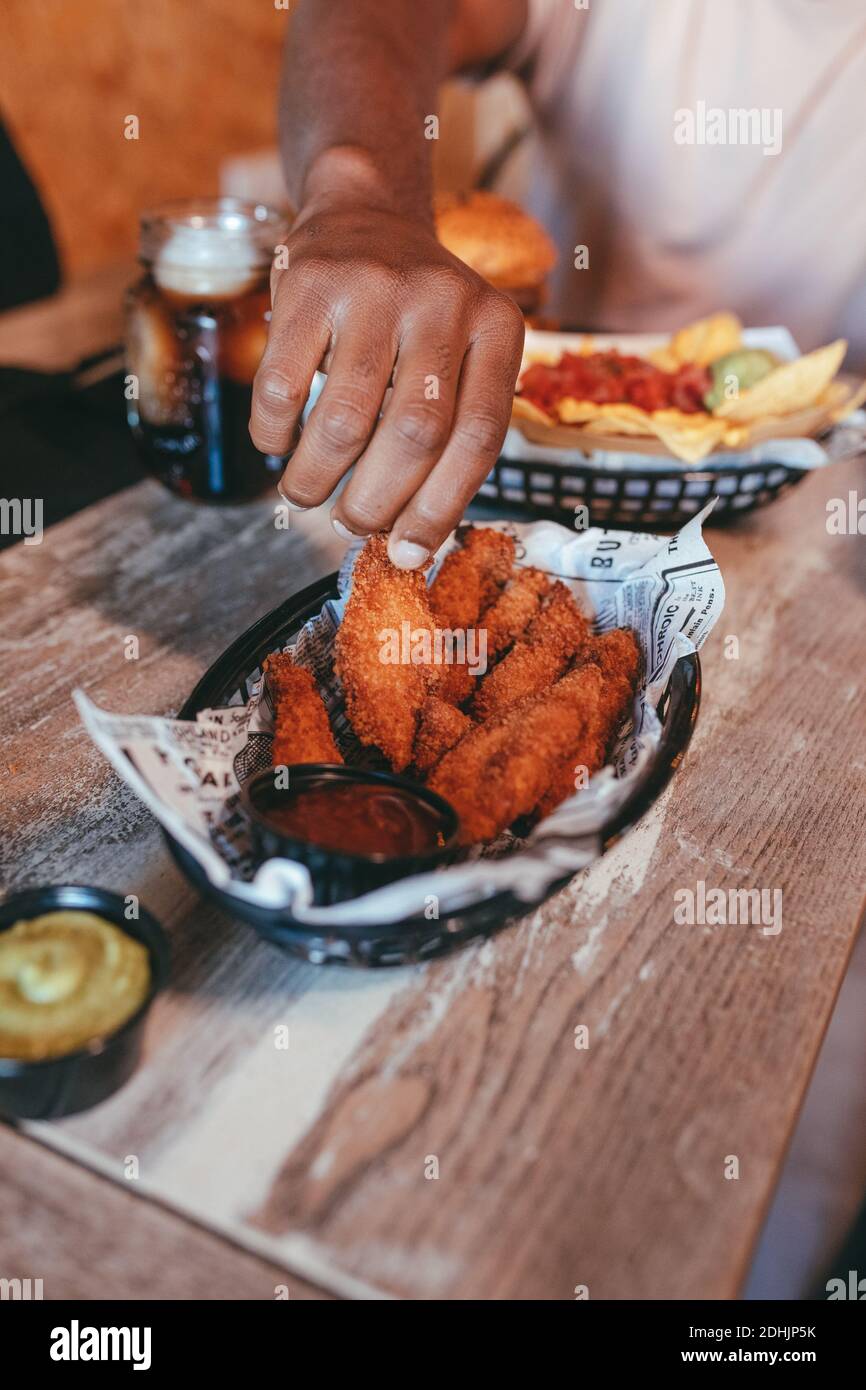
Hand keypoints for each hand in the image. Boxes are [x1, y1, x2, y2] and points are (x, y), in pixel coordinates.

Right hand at [249, 200, 524, 567]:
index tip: (409, 552)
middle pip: (414, 435)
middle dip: (376, 502)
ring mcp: (375, 287)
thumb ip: (450, 435)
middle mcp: (444, 301)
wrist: (364, 213)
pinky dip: (274, 434)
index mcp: (496, 328)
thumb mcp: (459, 355)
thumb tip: (411, 545)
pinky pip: (284, 386)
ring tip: (305, 495)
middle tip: (351, 525)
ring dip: (316, 478)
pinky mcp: (309, 283)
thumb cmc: (416, 317)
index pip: (479, 438)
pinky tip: (277, 446)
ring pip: (345, 420)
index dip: (441, 508)